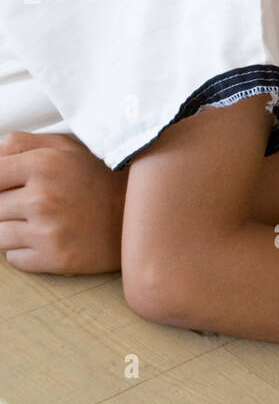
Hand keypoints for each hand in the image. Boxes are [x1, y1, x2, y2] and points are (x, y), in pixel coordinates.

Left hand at [0, 131, 127, 274]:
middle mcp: (42, 198)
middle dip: (6, 207)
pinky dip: (23, 251)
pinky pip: (14, 258)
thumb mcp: (64, 146)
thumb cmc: (99, 177)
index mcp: (42, 164)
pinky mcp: (55, 259)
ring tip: (39, 223)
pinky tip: (47, 240)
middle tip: (31, 206)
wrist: (140, 214)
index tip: (8, 190)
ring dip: (11, 230)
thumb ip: (20, 145)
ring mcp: (48, 231)